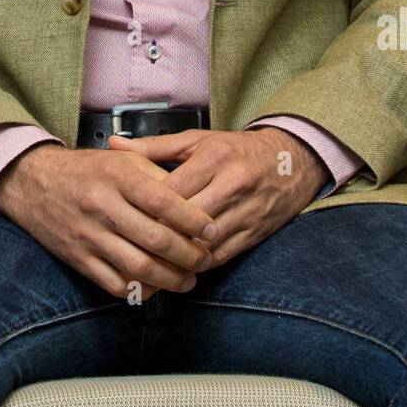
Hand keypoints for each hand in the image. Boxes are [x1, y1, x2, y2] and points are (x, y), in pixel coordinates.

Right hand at [0, 142, 218, 301]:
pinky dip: (139, 290)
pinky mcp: (77, 257)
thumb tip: (190, 199)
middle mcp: (103, 205)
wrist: (32, 182)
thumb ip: (155, 175)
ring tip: (187, 280)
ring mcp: (89, 234)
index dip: (193, 220)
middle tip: (204, 260)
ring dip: (169, 279)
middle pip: (155, 238)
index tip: (212, 231)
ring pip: (138, 266)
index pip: (164, 201)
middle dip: (188, 255)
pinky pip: (114, 283)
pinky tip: (154, 287)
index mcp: (117, 176)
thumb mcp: (121, 160)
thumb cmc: (84, 170)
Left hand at [107, 127, 328, 269]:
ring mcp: (245, 212)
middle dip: (159, 234)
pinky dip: (198, 263)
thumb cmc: (236, 150)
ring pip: (204, 243)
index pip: (173, 190)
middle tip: (132, 243)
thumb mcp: (197, 140)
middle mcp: (231, 185)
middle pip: (187, 220)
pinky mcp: (254, 233)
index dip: (147, 207)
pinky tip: (179, 265)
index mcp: (214, 158)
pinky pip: (221, 255)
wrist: (291, 161)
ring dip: (177, 255)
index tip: (126, 215)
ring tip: (150, 260)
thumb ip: (154, 147)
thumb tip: (115, 146)